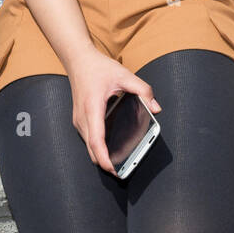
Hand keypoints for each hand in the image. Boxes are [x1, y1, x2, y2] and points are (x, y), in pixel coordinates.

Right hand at [65, 48, 161, 174]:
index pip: (96, 139)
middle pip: (91, 149)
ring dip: (101, 155)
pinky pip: (87, 139)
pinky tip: (110, 146)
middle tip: (122, 171)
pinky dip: (97, 146)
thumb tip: (155, 109)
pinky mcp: (79, 120)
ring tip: (119, 161)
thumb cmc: (98, 67)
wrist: (78, 60)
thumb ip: (143, 90)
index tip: (113, 169)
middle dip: (105, 162)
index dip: (104, 157)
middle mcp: (82, 117)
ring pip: (88, 146)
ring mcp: (78, 120)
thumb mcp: (124, 75)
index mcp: (92, 107)